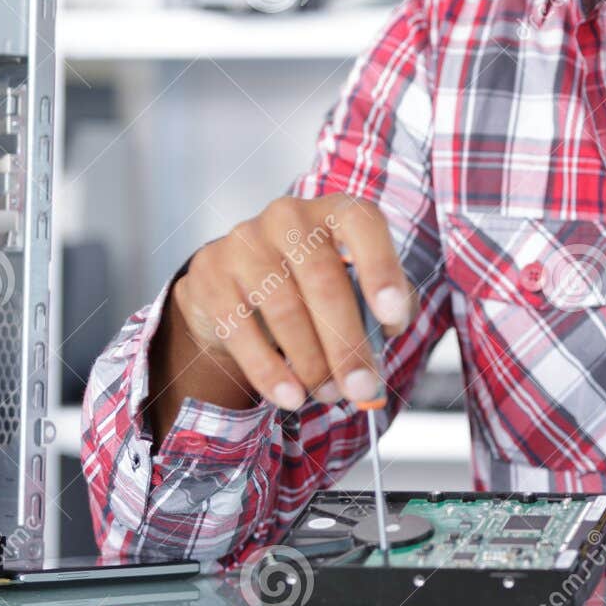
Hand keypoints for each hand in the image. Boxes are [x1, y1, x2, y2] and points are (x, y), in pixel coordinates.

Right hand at [164, 194, 411, 414]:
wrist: (240, 287)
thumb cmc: (314, 287)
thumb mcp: (354, 287)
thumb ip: (380, 308)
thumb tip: (386, 340)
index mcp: (336, 210)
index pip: (363, 225)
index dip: (381, 271)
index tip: (394, 319)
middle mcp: (290, 216)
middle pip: (323, 280)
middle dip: (347, 343)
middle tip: (362, 387)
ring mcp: (245, 241)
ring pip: (284, 308)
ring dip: (311, 362)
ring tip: (330, 394)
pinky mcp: (211, 274)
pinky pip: (241, 329)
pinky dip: (269, 370)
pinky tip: (290, 396)